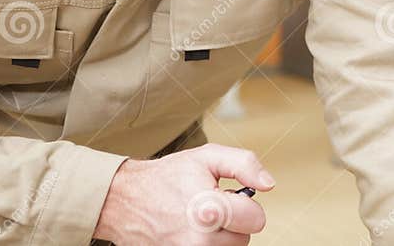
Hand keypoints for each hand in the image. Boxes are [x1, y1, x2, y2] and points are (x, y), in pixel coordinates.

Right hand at [94, 143, 275, 244]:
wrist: (124, 200)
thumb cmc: (168, 177)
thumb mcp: (207, 157)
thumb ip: (244, 165)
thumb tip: (268, 185)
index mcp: (210, 209)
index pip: (257, 220)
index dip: (248, 205)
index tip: (231, 197)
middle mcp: (199, 239)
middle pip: (244, 238)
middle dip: (235, 221)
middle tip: (212, 206)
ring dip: (222, 236)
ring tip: (202, 218)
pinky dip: (208, 243)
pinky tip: (194, 231)